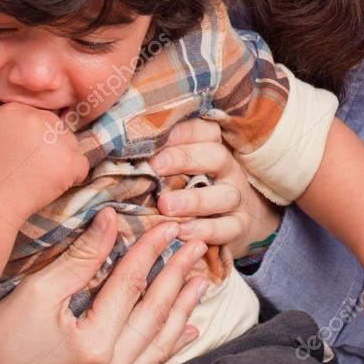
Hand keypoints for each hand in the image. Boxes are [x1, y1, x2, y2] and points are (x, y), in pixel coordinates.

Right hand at [0, 86, 89, 228]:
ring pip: (71, 149)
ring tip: (32, 175)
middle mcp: (41, 117)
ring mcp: (57, 139)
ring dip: (58, 164)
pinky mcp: (70, 161)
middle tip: (22, 167)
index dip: (30, 142)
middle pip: (58, 133)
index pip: (41, 122)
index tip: (13, 154)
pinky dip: (71, 178)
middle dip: (46, 151)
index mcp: (20, 107)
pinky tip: (47, 184)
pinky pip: (81, 167)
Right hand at [0, 208, 210, 363]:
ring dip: (181, 308)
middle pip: (153, 313)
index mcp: (92, 346)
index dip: (151, 251)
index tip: (169, 227)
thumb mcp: (37, 291)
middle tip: (197, 243)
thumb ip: (81, 258)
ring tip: (201, 279)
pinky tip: (188, 329)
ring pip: (157, 343)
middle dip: (177, 274)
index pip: (131, 285)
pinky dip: (168, 346)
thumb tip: (112, 220)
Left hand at [147, 117, 282, 258]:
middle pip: (216, 156)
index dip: (183, 132)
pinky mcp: (240, 226)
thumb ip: (162, 161)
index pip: (206, 131)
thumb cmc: (198, 189)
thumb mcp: (186, 170)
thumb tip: (122, 151)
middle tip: (155, 166)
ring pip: (225, 194)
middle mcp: (229, 170)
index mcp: (214, 149)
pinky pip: (228, 228)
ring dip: (194, 200)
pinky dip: (205, 230)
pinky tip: (182, 232)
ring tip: (166, 206)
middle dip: (185, 159)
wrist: (238, 220)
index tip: (154, 137)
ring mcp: (237, 199)